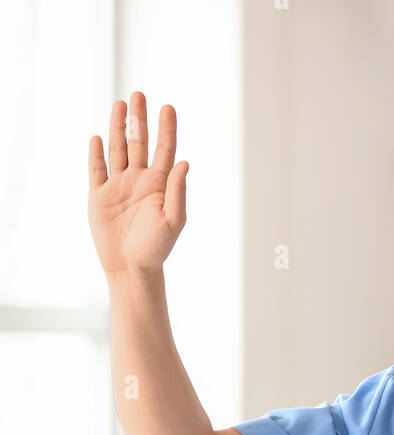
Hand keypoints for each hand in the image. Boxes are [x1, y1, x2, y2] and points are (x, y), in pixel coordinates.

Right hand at [88, 92, 187, 275]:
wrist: (131, 268)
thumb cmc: (156, 248)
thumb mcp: (173, 221)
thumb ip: (178, 191)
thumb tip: (184, 162)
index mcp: (160, 185)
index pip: (165, 150)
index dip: (166, 129)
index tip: (168, 107)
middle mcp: (139, 181)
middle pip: (139, 143)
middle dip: (139, 120)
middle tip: (139, 95)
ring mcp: (118, 186)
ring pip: (118, 150)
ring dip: (118, 127)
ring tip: (120, 104)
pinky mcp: (99, 196)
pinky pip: (97, 170)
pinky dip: (97, 154)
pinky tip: (98, 137)